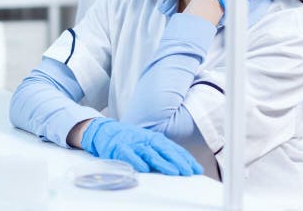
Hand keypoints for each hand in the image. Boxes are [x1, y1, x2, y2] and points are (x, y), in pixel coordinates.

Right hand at [81, 118, 202, 175]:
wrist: (106, 131)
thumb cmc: (131, 140)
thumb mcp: (149, 143)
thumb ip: (163, 153)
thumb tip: (182, 165)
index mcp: (155, 139)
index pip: (174, 148)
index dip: (186, 158)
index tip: (197, 169)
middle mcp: (146, 140)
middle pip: (165, 150)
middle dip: (178, 161)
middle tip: (189, 172)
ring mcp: (133, 144)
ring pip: (150, 153)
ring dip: (162, 163)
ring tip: (173, 172)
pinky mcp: (119, 149)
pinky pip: (129, 156)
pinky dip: (137, 162)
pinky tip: (144, 169)